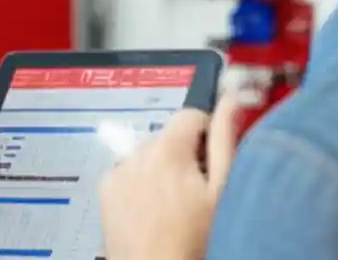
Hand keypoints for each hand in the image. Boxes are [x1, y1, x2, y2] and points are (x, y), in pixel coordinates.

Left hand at [98, 94, 238, 259]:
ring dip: (162, 169)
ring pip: (148, 155)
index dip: (208, 134)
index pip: (190, 114)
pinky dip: (140, 183)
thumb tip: (232, 98)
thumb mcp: (222, 191)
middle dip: (185, 155)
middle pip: (169, 137)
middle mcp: (137, 153)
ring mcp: (117, 172)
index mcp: (167, 148)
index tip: (213, 163)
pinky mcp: (105, 191)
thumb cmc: (196, 238)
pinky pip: (128, 173)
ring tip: (174, 204)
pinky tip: (152, 210)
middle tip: (197, 191)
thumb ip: (225, 140)